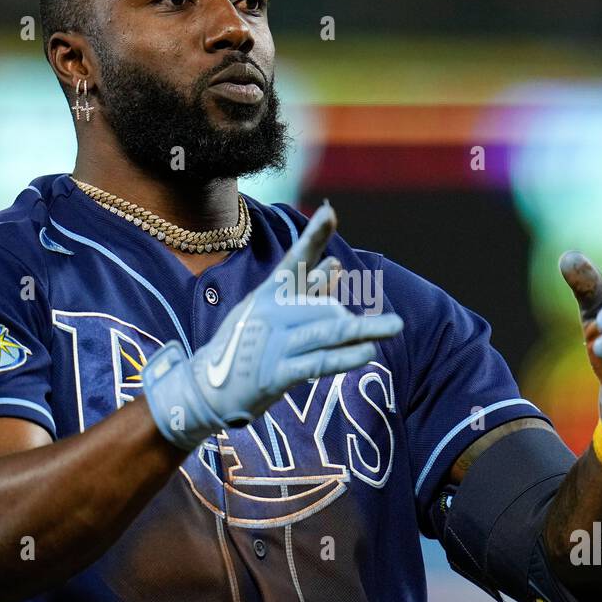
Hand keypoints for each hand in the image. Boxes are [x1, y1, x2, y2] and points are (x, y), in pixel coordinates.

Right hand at [142, 202, 404, 449]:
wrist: (207, 387)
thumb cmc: (245, 344)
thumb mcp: (268, 310)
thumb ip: (306, 290)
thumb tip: (337, 264)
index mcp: (269, 295)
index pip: (296, 261)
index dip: (313, 237)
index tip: (330, 214)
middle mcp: (271, 315)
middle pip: (321, 304)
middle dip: (354, 315)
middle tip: (392, 325)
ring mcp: (273, 344)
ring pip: (326, 332)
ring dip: (363, 330)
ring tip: (394, 327)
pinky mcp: (275, 374)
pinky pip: (317, 362)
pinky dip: (343, 357)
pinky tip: (367, 352)